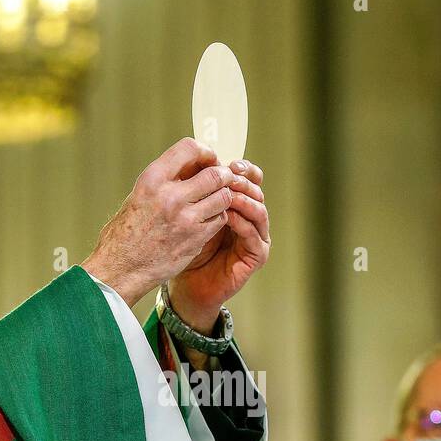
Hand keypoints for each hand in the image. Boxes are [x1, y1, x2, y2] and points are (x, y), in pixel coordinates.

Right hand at [82, 138, 239, 307]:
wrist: (121, 268)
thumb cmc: (125, 235)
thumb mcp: (138, 196)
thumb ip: (164, 181)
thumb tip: (189, 168)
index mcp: (152, 180)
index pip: (189, 148)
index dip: (204, 151)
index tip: (208, 158)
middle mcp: (170, 196)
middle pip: (214, 173)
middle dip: (222, 174)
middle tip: (222, 178)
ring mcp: (186, 219)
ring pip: (223, 196)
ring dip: (224, 195)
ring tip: (218, 198)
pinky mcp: (196, 239)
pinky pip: (220, 219)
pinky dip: (219, 216)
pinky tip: (210, 218)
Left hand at [168, 157, 270, 333]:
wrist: (185, 284)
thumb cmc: (181, 248)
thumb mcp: (185, 212)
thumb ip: (194, 188)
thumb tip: (194, 156)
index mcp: (236, 204)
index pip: (248, 178)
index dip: (241, 168)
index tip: (226, 161)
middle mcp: (250, 218)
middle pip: (257, 190)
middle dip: (243, 180)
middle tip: (230, 174)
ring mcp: (256, 237)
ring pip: (259, 210)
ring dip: (244, 199)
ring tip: (228, 193)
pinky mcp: (256, 256)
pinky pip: (254, 235)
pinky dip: (242, 223)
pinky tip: (228, 215)